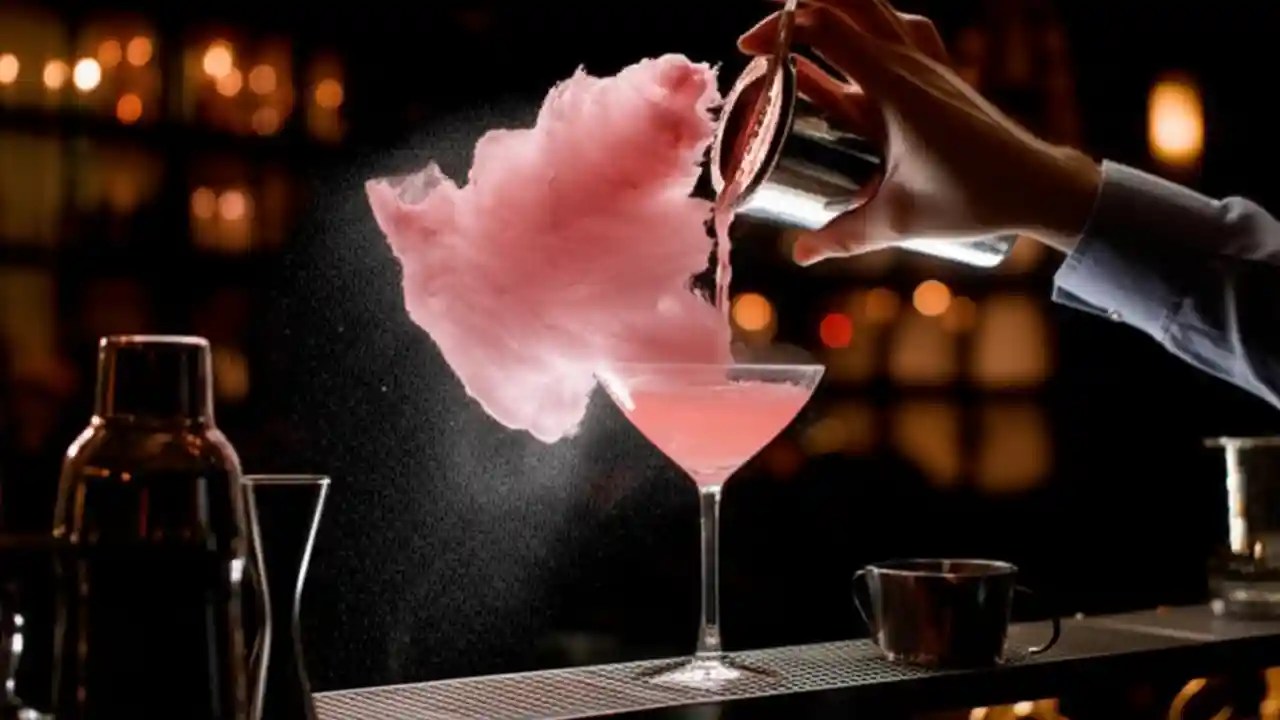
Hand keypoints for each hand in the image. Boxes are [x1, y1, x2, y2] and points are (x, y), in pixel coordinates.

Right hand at [738, 0, 1101, 263]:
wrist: (1038, 185)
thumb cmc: (973, 200)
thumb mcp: (898, 221)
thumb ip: (843, 237)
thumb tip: (799, 254)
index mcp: (894, 87)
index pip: (827, 29)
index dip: (780, 28)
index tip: (748, 50)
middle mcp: (912, 62)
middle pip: (850, 2)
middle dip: (800, 7)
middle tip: (764, 37)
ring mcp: (930, 61)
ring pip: (877, 8)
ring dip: (836, 8)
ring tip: (800, 28)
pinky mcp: (943, 71)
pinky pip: (905, 27)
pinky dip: (874, 22)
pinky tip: (860, 40)